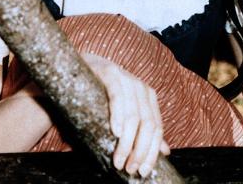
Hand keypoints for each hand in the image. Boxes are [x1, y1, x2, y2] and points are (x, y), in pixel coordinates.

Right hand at [81, 52, 169, 177]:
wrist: (77, 69)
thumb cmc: (99, 97)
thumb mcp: (123, 114)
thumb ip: (144, 131)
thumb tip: (165, 151)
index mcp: (147, 96)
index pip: (156, 127)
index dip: (151, 152)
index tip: (144, 172)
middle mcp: (140, 86)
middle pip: (148, 123)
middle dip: (140, 150)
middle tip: (130, 169)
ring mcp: (126, 78)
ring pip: (134, 115)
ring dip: (127, 142)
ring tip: (118, 160)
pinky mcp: (109, 73)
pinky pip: (118, 96)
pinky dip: (118, 116)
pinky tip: (116, 132)